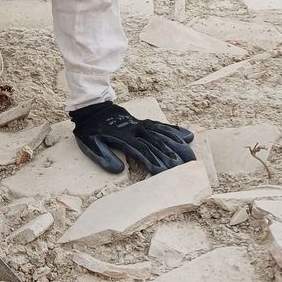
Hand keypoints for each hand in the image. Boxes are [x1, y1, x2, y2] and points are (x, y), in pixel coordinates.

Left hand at [70, 101, 194, 175]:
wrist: (90, 107)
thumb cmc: (89, 130)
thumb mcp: (90, 144)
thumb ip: (104, 157)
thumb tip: (118, 171)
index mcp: (123, 139)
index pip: (143, 153)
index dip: (156, 163)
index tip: (168, 174)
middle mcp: (136, 131)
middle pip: (158, 145)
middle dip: (173, 158)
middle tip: (189, 169)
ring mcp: (140, 125)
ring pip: (163, 135)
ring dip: (179, 146)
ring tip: (192, 157)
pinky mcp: (142, 121)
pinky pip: (161, 126)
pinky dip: (174, 131)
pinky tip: (187, 136)